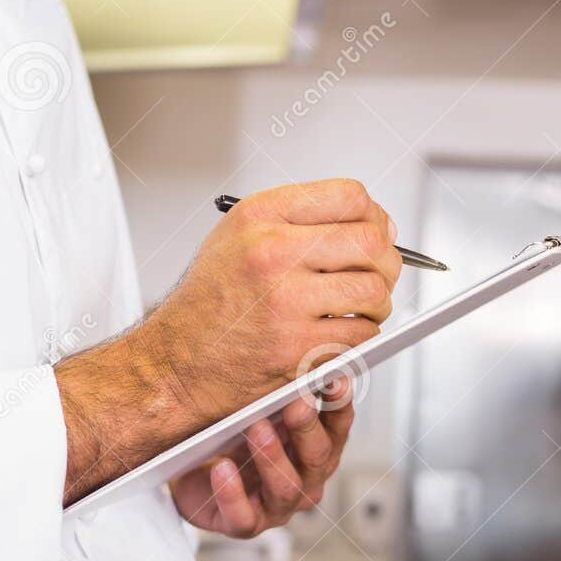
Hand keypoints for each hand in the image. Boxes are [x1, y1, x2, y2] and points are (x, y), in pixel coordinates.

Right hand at [56, 178, 397, 504]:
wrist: (174, 364)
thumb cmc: (206, 305)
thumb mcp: (236, 237)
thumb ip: (296, 220)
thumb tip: (371, 222)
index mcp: (260, 216)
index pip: (350, 196)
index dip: (374, 216)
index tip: (376, 232)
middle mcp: (272, 253)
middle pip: (371, 242)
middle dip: (386, 261)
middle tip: (378, 274)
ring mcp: (286, 302)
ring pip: (374, 291)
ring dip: (377, 303)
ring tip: (358, 308)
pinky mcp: (298, 348)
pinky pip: (361, 335)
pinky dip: (360, 336)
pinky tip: (339, 334)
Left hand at [171, 375, 354, 536]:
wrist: (187, 472)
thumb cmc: (230, 437)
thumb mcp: (256, 407)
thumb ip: (280, 389)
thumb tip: (298, 351)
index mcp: (316, 448)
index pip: (338, 426)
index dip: (340, 405)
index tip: (335, 380)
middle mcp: (304, 479)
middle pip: (319, 458)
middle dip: (308, 428)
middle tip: (297, 402)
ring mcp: (277, 506)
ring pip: (285, 489)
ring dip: (273, 457)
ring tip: (256, 428)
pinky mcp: (244, 524)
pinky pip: (243, 516)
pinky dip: (232, 493)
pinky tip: (221, 469)